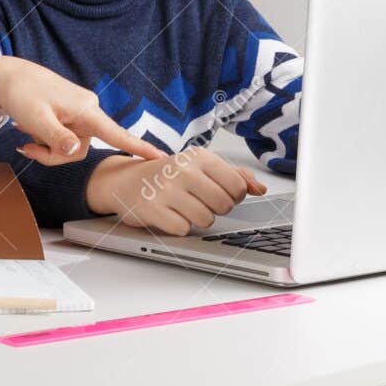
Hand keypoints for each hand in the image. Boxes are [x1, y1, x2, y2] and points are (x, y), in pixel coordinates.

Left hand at [0, 56, 165, 165]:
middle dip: (53, 155)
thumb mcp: (36, 118)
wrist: (6, 75)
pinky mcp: (70, 114)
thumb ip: (56, 137)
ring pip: (70, 147)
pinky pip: (63, 137)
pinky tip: (28, 127)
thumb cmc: (21, 93)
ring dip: (46, 148)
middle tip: (26, 148)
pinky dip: (45, 138)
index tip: (161, 157)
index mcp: (86, 110)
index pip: (117, 133)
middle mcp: (88, 110)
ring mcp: (79, 112)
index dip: (139, 148)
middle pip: (80, 150)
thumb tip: (74, 151)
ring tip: (24, 133)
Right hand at [85, 147, 267, 235]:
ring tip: (184, 207)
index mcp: (198, 156)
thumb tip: (260, 188)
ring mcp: (166, 190)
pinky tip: (170, 214)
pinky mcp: (152, 209)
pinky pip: (183, 229)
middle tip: (200, 201)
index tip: (220, 194)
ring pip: (205, 219)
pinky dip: (179, 227)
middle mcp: (183, 170)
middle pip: (224, 205)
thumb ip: (234, 176)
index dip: (233, 197)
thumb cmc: (169, 175)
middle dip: (216, 209)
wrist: (125, 181)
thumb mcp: (200, 167)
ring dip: (198, 219)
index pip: (237, 186)